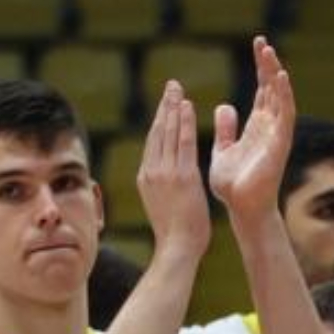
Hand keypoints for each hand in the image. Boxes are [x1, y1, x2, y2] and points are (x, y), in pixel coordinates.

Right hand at [134, 81, 212, 258]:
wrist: (177, 248)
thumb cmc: (176, 232)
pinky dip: (184, 123)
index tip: (166, 104)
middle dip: (164, 106)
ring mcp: (165, 173)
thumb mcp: (163, 203)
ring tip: (177, 88)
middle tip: (171, 85)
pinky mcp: (182, 176)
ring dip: (173, 108)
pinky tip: (187, 106)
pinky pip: (183, 143)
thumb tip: (165, 178)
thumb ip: (163, 186)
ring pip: (168, 132)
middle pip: (157, 131)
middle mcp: (151, 171)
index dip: (160, 121)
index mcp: (146, 177)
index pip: (153, 142)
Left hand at [210, 37, 296, 224]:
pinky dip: (284, 97)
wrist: (241, 208)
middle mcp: (270, 127)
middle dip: (268, 65)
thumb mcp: (224, 149)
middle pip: (272, 89)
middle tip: (262, 41)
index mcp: (257, 127)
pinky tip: (280, 78)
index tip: (257, 45)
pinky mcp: (279, 144)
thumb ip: (227, 128)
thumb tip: (226, 106)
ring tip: (269, 52)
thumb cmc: (233, 184)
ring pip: (280, 98)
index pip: (262, 91)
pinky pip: (285, 116)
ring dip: (275, 75)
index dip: (261, 68)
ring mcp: (276, 135)